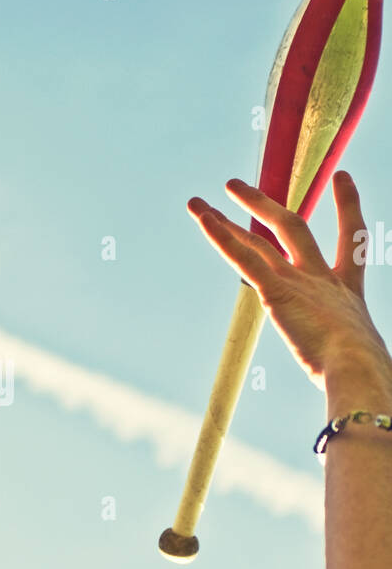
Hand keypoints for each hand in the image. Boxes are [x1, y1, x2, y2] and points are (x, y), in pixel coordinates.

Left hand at [188, 171, 391, 388]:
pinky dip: (221, 236)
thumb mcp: (359, 358)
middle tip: (235, 186)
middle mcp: (321, 278)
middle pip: (292, 226)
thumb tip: (355, 390)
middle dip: (263, 203)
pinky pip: (243, 257)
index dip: (347, 207)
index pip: (351, 241)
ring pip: (258, 238)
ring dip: (228, 217)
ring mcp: (298, 280)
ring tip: (203, 198)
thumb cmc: (364, 372)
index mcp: (347, 291)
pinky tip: (203, 217)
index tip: (341, 178)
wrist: (358, 367)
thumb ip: (351, 360)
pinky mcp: (277, 291)